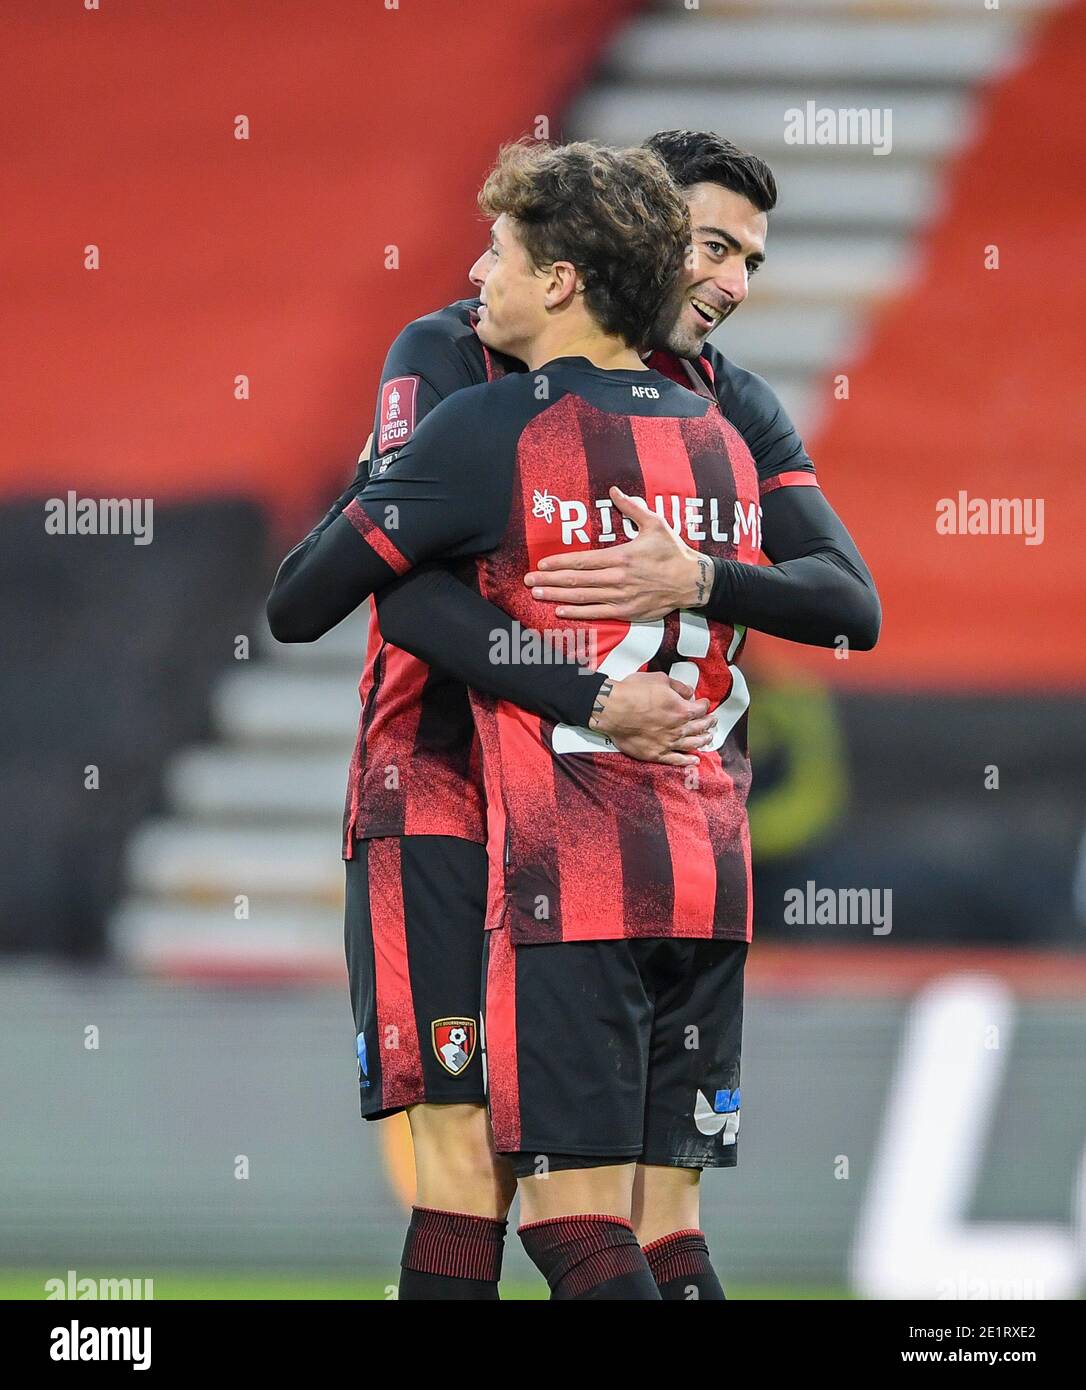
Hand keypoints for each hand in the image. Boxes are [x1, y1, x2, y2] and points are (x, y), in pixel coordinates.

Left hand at [525, 486, 713, 620]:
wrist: (692, 581)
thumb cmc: (673, 551)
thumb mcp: (655, 523)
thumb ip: (631, 508)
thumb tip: (614, 490)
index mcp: (621, 556)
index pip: (582, 560)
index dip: (559, 563)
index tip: (541, 564)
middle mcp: (617, 578)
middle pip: (576, 580)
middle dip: (549, 580)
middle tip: (528, 580)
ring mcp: (621, 597)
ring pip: (582, 597)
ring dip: (557, 596)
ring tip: (537, 594)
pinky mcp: (627, 612)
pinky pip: (597, 613)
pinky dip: (577, 612)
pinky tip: (560, 610)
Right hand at [590, 671, 714, 765]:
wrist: (612, 709)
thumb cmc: (633, 693)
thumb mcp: (659, 679)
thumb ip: (677, 686)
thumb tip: (688, 691)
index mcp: (681, 710)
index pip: (700, 709)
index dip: (705, 705)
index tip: (705, 704)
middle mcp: (678, 729)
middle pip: (699, 728)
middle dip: (708, 723)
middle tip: (712, 722)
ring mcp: (668, 743)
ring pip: (691, 744)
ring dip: (702, 741)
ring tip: (707, 739)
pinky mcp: (655, 754)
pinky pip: (676, 759)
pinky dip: (687, 760)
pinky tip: (694, 760)